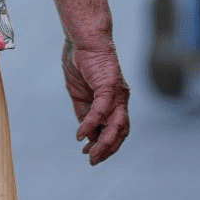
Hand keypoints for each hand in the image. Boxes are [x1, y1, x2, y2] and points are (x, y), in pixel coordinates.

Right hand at [61, 38, 129, 164]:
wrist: (84, 38)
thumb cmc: (81, 61)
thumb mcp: (79, 94)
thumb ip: (84, 112)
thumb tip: (87, 134)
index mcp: (113, 101)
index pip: (115, 129)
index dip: (104, 144)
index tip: (89, 154)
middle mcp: (120, 100)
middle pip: (120, 132)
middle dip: (107, 150)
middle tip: (92, 161)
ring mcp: (117, 94)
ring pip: (116, 126)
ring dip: (104, 143)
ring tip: (91, 155)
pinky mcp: (110, 87)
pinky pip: (102, 111)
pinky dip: (91, 124)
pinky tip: (81, 134)